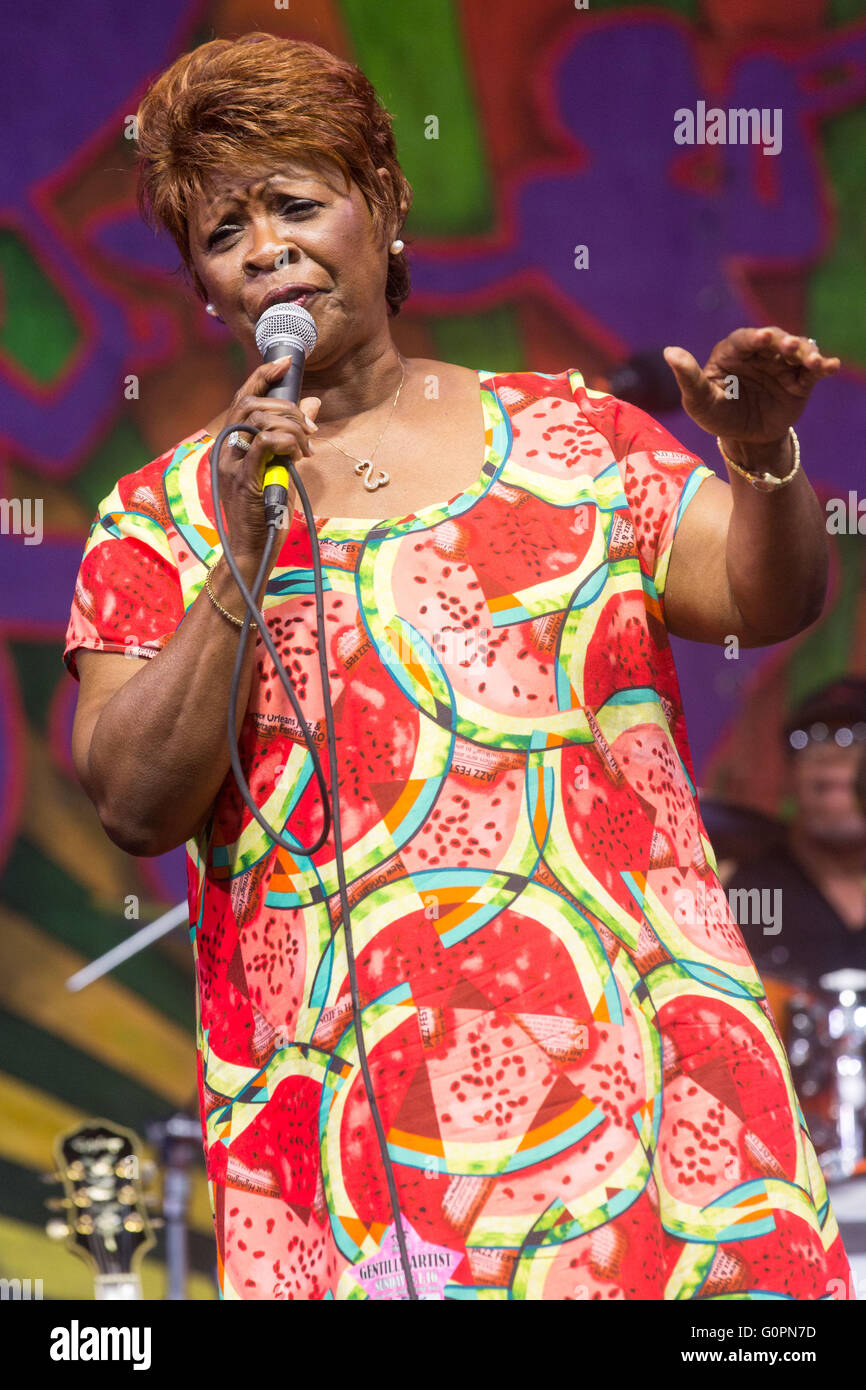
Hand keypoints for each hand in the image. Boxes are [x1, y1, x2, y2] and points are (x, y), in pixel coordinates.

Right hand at [217, 354, 321, 564]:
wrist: (254, 549)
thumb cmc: (268, 511)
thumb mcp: (284, 466)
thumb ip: (294, 434)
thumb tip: (313, 402)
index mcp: (233, 442)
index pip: (244, 397)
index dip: (263, 375)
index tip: (286, 362)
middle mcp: (226, 448)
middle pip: (252, 403)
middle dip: (288, 407)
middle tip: (311, 429)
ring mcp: (231, 463)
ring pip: (259, 419)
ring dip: (292, 426)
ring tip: (307, 447)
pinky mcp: (243, 479)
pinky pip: (264, 443)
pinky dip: (286, 441)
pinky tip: (299, 454)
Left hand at [663, 326, 839, 449]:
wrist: (743, 440)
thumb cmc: (716, 415)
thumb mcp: (698, 401)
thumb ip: (688, 377)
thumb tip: (669, 352)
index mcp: (733, 352)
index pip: (744, 340)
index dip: (754, 338)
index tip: (762, 338)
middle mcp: (760, 353)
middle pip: (775, 341)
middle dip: (784, 342)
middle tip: (789, 347)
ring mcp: (781, 365)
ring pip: (797, 352)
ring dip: (806, 353)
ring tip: (813, 361)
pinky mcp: (799, 380)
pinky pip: (812, 370)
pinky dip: (823, 365)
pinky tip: (830, 366)